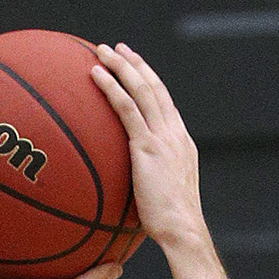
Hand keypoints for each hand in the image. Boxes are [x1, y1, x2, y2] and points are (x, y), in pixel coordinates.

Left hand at [89, 43, 207, 253]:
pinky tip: (96, 74)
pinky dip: (111, 87)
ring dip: (121, 66)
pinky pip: (127, 108)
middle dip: (135, 64)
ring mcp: (163, 137)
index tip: (135, 67)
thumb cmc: (171, 225)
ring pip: (141, 90)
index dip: (149, 81)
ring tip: (102, 51)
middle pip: (154, 88)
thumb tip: (132, 188)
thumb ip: (150, 181)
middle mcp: (175, 133)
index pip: (164, 103)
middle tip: (117, 48)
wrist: (182, 230)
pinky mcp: (148, 146)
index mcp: (181, 142)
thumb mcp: (162, 195)